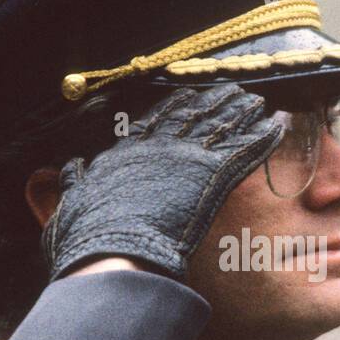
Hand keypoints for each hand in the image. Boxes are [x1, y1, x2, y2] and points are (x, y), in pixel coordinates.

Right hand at [41, 84, 283, 280]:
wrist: (115, 249)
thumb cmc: (90, 236)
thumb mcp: (71, 204)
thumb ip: (70, 185)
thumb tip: (62, 171)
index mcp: (126, 152)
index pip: (153, 121)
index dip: (174, 107)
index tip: (187, 96)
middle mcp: (159, 147)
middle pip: (192, 117)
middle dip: (213, 103)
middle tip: (232, 90)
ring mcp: (187, 157)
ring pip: (220, 127)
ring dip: (241, 113)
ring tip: (259, 102)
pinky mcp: (213, 174)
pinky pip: (245, 150)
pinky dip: (262, 137)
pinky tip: (277, 126)